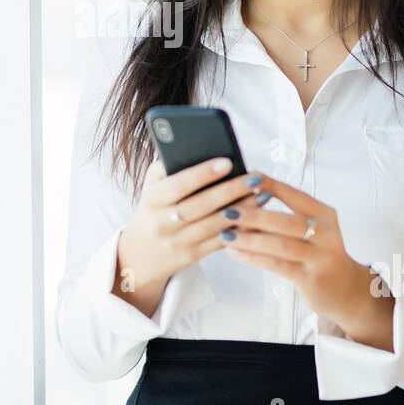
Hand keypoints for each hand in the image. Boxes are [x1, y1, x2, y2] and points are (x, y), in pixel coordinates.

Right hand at [118, 156, 267, 289]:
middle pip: (201, 206)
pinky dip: (240, 228)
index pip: (178, 185)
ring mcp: (177, 242)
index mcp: (151, 200)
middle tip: (254, 177)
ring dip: (242, 209)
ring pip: (215, 225)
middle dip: (230, 190)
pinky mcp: (191, 256)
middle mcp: (162, 223)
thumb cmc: (154, 209)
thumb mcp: (150, 187)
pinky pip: (220, 242)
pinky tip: (257, 214)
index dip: (203, 174)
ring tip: (262, 193)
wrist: (142, 253)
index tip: (227, 162)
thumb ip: (167, 167)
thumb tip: (197, 148)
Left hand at [218, 173, 391, 335]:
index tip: (247, 177)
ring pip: (279, 244)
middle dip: (253, 215)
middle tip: (227, 211)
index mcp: (324, 214)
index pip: (295, 195)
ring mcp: (320, 257)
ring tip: (226, 234)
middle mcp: (326, 233)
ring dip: (249, 238)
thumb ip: (287, 215)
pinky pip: (276, 264)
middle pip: (285, 221)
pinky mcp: (310, 278)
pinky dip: (252, 257)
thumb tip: (247, 196)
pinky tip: (235, 252)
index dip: (271, 185)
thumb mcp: (312, 230)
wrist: (345, 290)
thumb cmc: (319, 254)